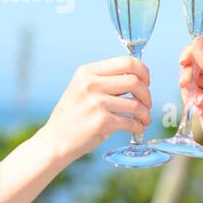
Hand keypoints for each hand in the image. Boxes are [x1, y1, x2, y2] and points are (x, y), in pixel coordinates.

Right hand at [38, 56, 152, 161]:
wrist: (55, 140)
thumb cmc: (72, 116)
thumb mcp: (81, 88)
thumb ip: (104, 80)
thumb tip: (136, 78)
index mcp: (87, 71)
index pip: (126, 61)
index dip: (143, 71)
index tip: (146, 82)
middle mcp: (91, 84)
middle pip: (135, 80)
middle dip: (146, 93)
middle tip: (146, 103)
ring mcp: (96, 102)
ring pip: (136, 103)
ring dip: (145, 113)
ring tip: (144, 119)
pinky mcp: (102, 121)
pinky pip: (131, 122)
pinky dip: (139, 126)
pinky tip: (137, 128)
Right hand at [178, 36, 202, 166]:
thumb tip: (197, 40)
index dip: (195, 54)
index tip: (183, 61)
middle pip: (198, 61)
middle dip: (190, 73)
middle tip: (185, 84)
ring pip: (191, 76)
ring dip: (189, 87)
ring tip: (195, 100)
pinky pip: (189, 90)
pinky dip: (190, 97)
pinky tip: (197, 107)